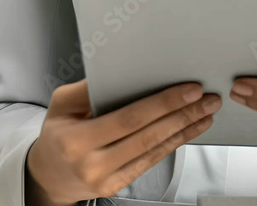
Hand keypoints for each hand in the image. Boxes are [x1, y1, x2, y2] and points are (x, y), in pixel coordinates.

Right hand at [25, 77, 221, 205]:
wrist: (48, 176)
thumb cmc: (57, 134)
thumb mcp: (61, 104)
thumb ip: (87, 87)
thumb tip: (120, 69)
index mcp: (77, 140)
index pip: (130, 118)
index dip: (163, 103)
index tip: (189, 89)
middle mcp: (93, 164)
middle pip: (148, 136)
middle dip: (183, 114)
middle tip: (208, 98)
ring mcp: (107, 179)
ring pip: (155, 151)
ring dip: (185, 130)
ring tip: (206, 112)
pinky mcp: (118, 186)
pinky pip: (151, 162)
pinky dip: (173, 144)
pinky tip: (188, 130)